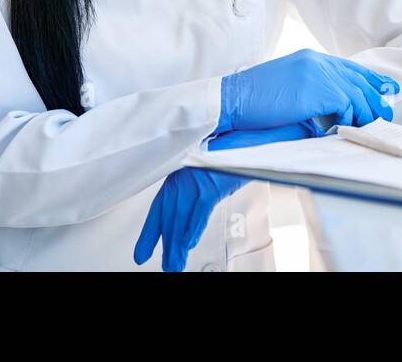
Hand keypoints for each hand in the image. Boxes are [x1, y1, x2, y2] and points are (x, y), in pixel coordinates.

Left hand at [133, 118, 323, 271]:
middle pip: (168, 215)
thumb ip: (202, 189)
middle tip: (166, 264)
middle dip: (164, 243)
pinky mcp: (210, 182)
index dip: (152, 230)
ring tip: (174, 264)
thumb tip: (193, 216)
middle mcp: (185, 172)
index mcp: (183, 170)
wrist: (259, 137)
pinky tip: (188, 244)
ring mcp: (196, 177)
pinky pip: (198, 211)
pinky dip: (192, 229)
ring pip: (180, 217)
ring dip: (176, 244)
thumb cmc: (239, 151)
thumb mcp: (215, 172)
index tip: (142, 252)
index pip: (161, 205)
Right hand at [213, 49, 399, 134]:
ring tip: (364, 128)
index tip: (385, 91)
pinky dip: (346, 120)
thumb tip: (335, 107)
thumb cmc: (255, 100)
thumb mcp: (288, 86)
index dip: (370, 80)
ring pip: (355, 94)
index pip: (349, 68)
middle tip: (383, 116)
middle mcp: (317, 61)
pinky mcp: (317, 90)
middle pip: (358, 80)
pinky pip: (345, 106)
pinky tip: (341, 130)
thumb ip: (312, 89)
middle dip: (374, 99)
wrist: (232, 100)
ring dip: (362, 114)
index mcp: (310, 58)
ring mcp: (318, 73)